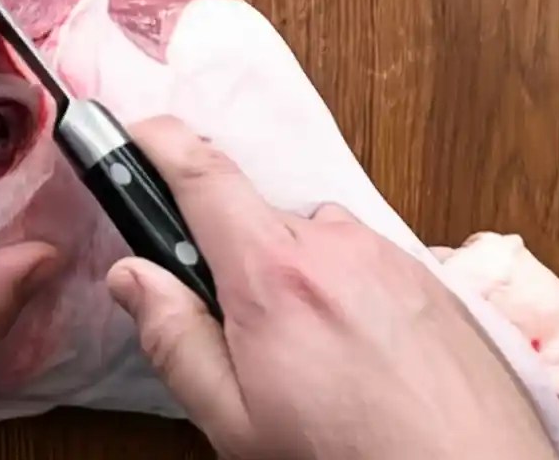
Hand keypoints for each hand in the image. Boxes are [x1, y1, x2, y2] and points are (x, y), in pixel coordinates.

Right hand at [106, 117, 557, 459]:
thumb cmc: (352, 456)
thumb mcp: (234, 419)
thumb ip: (173, 338)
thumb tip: (131, 276)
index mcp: (273, 274)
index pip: (203, 175)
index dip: (160, 141)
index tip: (136, 131)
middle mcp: (333, 244)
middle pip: (254, 218)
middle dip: (232, 259)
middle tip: (238, 329)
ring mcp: (386, 253)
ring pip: (309, 241)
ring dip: (291, 278)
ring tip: (309, 355)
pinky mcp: (427, 272)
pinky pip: (358, 260)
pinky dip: (339, 290)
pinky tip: (353, 352)